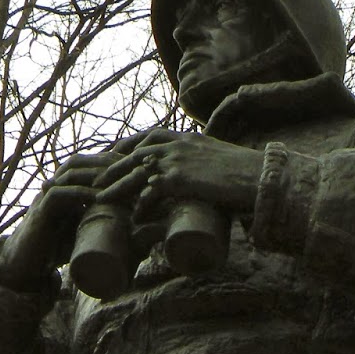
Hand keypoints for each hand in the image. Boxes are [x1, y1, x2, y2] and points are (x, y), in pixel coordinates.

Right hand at [0, 133, 154, 290]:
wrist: (26, 265)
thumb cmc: (58, 251)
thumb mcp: (88, 236)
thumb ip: (110, 233)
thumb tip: (147, 242)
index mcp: (67, 188)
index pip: (91, 166)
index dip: (114, 163)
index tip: (139, 166)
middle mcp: (56, 186)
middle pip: (83, 162)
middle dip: (110, 162)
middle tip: (135, 165)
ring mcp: (47, 196)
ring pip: (72, 173)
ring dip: (98, 173)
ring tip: (123, 176)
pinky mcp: (41, 210)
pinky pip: (60, 194)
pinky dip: (80, 193)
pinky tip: (99, 195)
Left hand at [96, 132, 262, 223]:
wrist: (257, 176)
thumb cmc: (244, 173)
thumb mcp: (219, 159)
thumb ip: (203, 163)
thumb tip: (200, 176)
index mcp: (186, 138)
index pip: (149, 137)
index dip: (128, 147)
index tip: (114, 156)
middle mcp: (178, 145)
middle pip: (135, 154)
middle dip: (114, 168)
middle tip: (97, 182)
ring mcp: (177, 160)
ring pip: (137, 172)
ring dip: (117, 187)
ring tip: (101, 200)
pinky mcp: (180, 179)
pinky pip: (151, 191)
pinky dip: (141, 204)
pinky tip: (135, 216)